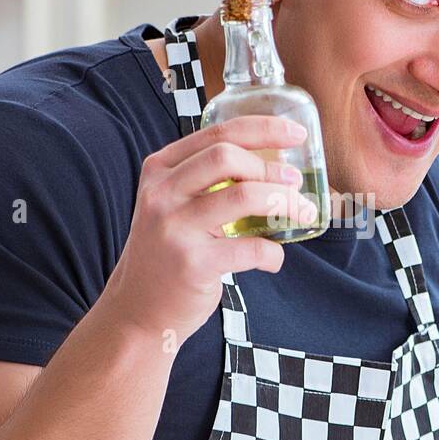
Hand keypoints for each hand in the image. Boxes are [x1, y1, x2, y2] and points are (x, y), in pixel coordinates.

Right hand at [106, 115, 318, 344]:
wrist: (136, 310)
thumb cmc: (166, 253)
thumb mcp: (171, 206)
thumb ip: (204, 182)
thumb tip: (273, 167)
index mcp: (160, 170)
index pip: (217, 133)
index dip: (264, 129)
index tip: (297, 134)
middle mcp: (162, 194)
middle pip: (227, 156)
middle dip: (271, 167)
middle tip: (294, 182)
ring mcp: (175, 228)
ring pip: (243, 196)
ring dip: (284, 202)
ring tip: (302, 212)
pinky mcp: (193, 264)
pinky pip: (250, 248)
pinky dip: (273, 253)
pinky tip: (273, 259)